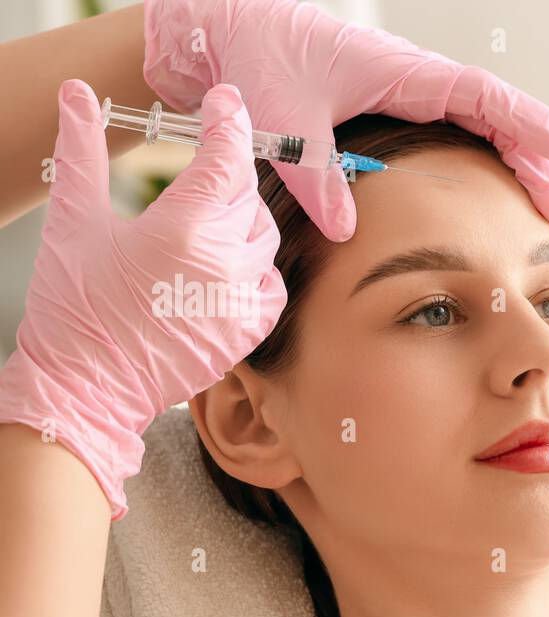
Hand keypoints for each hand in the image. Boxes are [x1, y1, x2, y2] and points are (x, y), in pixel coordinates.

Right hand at [0, 80, 285, 520]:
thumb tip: (76, 95)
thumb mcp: (74, 223)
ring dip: (242, 222)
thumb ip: (82, 153)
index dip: (229, 122)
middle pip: (248, 196)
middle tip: (205, 172)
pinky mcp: (249, 331)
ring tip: (205, 224)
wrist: (88, 387)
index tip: (227, 102)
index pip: (226, 158)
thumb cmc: (75, 306)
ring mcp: (241, 299)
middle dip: (228, 177)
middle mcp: (223, 261)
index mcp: (182, 228)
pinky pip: (273, 284)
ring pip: (264, 239)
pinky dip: (257, 269)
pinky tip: (225, 267)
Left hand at [142, 0, 548, 240]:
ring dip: (519, 155)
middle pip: (496, 113)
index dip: (531, 126)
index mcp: (400, 71)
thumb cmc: (253, 58)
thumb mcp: (280, 120)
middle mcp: (413, 77)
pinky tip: (501, 178)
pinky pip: (457, 126)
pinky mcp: (393, 104)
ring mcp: (407, 89)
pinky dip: (487, 151)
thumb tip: (346, 228)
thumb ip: (314, 173)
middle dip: (536, 154)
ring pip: (482, 120)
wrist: (225, 30)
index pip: (484, 97)